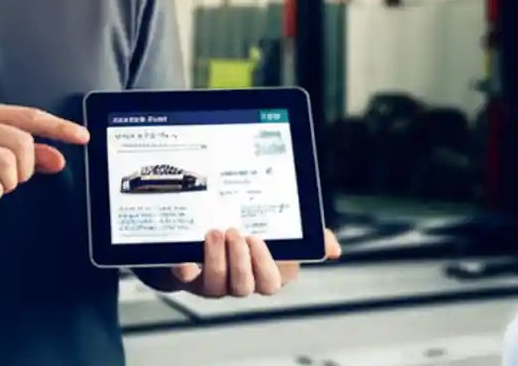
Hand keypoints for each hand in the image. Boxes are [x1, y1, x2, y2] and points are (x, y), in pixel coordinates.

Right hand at [0, 102, 89, 228]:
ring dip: (6, 184)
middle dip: (23, 170)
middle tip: (8, 179)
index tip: (84, 136)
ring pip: (8, 165)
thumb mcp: (0, 161)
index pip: (32, 116)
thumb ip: (31, 157)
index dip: (60, 127)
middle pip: (23, 144)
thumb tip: (59, 159)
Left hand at [170, 228, 341, 297]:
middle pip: (244, 287)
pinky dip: (184, 269)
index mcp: (264, 272)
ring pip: (216, 284)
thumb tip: (333, 249)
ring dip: (216, 259)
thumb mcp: (279, 231)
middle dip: (240, 261)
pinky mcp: (187, 276)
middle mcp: (240, 282)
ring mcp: (213, 282)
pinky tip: (184, 258)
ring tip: (214, 232)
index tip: (258, 239)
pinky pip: (185, 280)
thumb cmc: (247, 235)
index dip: (265, 265)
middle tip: (235, 232)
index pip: (272, 282)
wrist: (200, 235)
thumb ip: (307, 237)